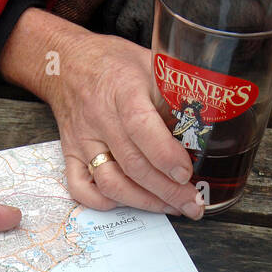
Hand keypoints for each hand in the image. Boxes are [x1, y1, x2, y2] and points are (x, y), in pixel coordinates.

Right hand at [0, 9, 203, 218]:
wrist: (67, 63)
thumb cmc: (116, 65)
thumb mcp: (152, 65)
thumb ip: (174, 95)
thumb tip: (204, 129)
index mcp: (123, 90)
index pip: (141, 127)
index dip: (164, 155)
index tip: (186, 173)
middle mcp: (99, 118)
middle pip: (132, 164)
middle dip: (167, 190)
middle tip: (193, 204)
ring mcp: (82, 140)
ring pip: (110, 183)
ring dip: (144, 202)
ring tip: (172, 207)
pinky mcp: (69, 154)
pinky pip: (80, 188)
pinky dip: (103, 203)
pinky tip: (129, 202)